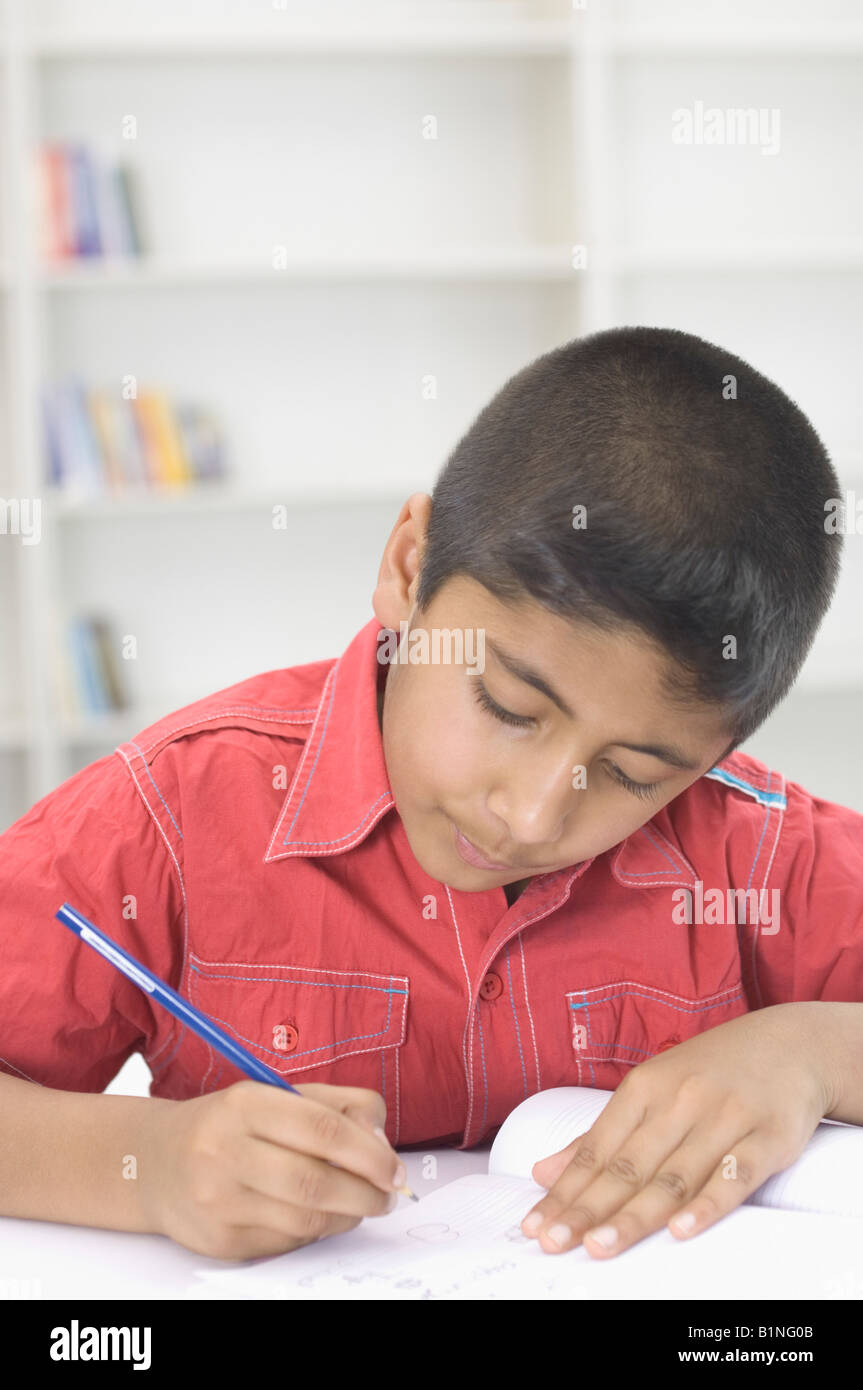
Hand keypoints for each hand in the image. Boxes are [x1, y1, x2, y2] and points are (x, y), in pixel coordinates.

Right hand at [142, 1081, 403, 1259]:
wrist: (157, 1163)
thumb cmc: (233, 1125)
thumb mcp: (279, 1097)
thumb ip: (339, 1106)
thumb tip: (381, 1144)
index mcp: (245, 1104)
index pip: (323, 1129)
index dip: (369, 1153)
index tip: (394, 1169)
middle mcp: (224, 1151)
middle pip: (316, 1181)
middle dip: (366, 1193)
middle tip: (387, 1196)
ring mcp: (218, 1201)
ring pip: (305, 1220)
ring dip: (346, 1216)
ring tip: (357, 1205)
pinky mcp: (219, 1242)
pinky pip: (286, 1242)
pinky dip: (314, 1232)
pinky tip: (316, 1215)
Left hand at [520, 1002, 838, 1258]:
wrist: (791, 1045)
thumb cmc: (712, 1072)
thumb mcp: (653, 1088)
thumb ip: (601, 1135)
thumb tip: (545, 1172)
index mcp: (646, 1086)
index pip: (597, 1148)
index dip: (565, 1189)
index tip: (537, 1225)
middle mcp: (681, 1100)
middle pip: (629, 1166)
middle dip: (588, 1208)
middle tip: (555, 1241)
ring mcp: (725, 1118)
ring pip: (674, 1176)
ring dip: (634, 1215)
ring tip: (601, 1245)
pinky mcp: (768, 1137)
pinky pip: (734, 1176)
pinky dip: (707, 1204)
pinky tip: (681, 1229)